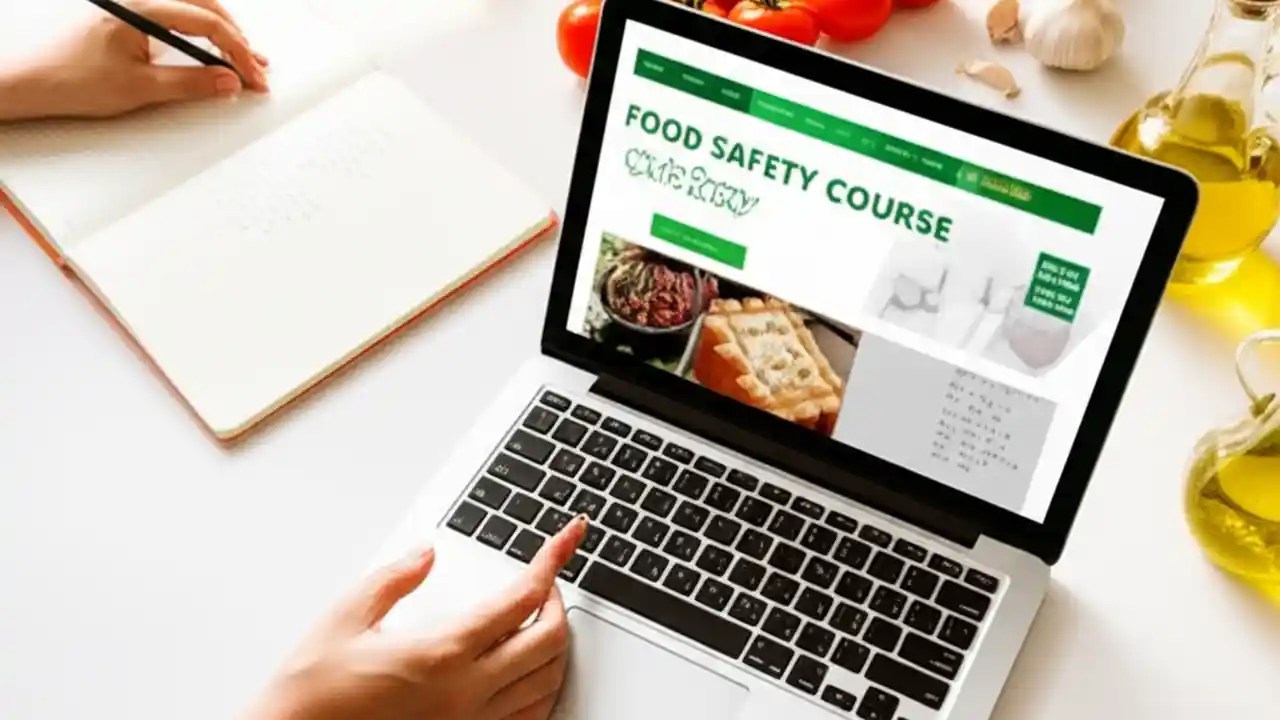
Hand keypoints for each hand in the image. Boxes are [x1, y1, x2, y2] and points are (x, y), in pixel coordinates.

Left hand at [0, 0, 267, 120]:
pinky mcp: (132, 19)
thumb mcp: (140, 88)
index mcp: (143, 9)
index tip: (253, 75)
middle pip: (206, 8)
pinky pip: (178, 16)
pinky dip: (203, 32)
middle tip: (257, 69)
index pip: (207, 22)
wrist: (36, 82)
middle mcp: (141, 1)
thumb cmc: (74, 80)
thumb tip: (227, 81)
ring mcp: (136, 8)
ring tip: (246, 59)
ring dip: (224, 33)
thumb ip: (190, 83)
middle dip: (237, 39)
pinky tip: (215, 49)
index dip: (237, 50)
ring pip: (194, 9)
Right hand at [243, 517, 588, 719]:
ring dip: (555, 644)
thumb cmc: (310, 693)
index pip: (521, 598)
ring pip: (548, 681)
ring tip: (539, 616)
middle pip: (550, 640)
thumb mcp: (344, 618)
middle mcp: (466, 692)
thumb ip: (393, 579)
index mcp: (440, 652)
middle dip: (557, 600)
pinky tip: (530, 670)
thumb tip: (427, 552)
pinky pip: (529, 718)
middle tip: (544, 578)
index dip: (553, 560)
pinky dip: (543, 687)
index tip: (567, 536)